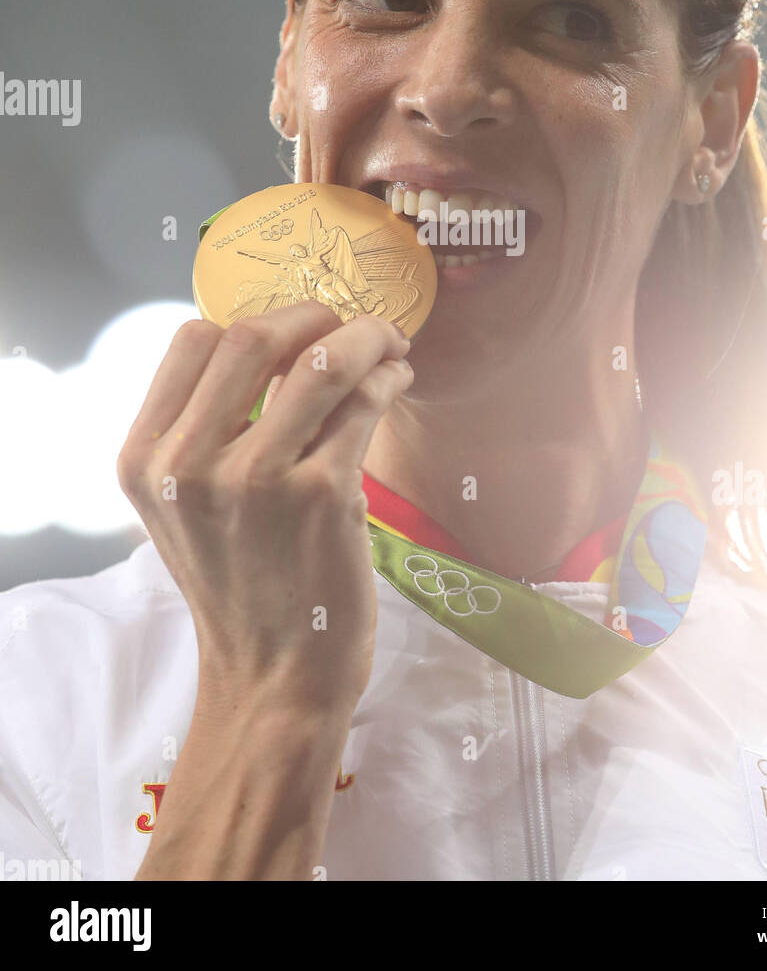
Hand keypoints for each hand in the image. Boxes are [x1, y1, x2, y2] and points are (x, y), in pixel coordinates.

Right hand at [116, 303, 412, 716]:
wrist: (273, 677)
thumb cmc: (239, 584)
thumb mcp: (185, 504)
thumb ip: (205, 429)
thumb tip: (278, 342)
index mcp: (144, 458)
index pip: (194, 341)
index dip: (257, 321)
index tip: (300, 327)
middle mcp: (188, 463)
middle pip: (253, 335)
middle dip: (315, 313)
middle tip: (353, 325)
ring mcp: (256, 478)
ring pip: (321, 360)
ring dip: (367, 337)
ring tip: (390, 345)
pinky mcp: (323, 495)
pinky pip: (364, 403)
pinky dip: (388, 378)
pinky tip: (397, 381)